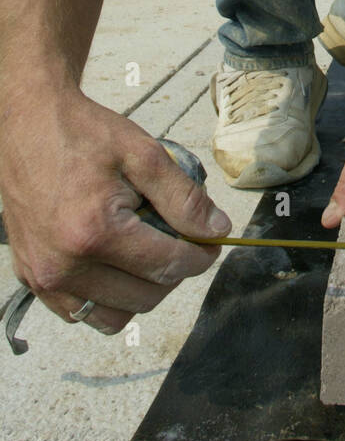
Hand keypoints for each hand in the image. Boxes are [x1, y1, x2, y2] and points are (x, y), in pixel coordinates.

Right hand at [0, 84, 231, 333]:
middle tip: (180, 241)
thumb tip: (218, 230)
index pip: (167, 266)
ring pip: (114, 317)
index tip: (212, 242)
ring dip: (140, 292)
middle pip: (144, 298)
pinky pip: (80, 313)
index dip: (201, 256)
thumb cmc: (85, 133)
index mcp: (94, 232)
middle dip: (173, 273)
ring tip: (148, 254)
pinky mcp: (31, 278)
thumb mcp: (143, 154)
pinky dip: (106, 299)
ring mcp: (43, 277)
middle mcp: (64, 265)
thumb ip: (183, 198)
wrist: (29, 123)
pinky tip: (116, 265)